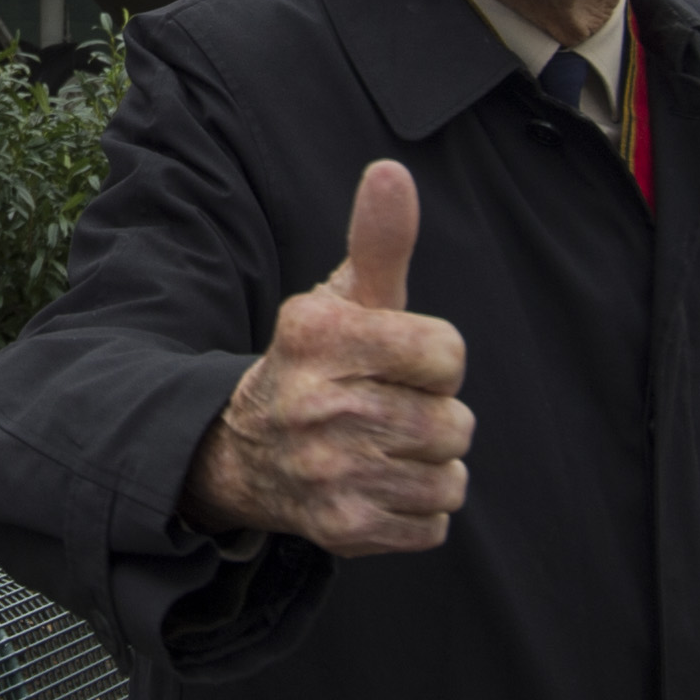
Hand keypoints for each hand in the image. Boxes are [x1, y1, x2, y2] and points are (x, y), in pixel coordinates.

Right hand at [181, 160, 473, 556]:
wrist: (245, 450)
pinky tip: (377, 485)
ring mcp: (329, 472)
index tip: (395, 361)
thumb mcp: (341, 299)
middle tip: (385, 409)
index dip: (434, 360)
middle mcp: (319, 405)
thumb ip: (377, 240)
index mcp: (319, 335)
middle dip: (433, 417)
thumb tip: (393, 171)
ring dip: (429, 466)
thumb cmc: (319, 363)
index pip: (448, 354)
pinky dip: (416, 510)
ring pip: (451, 477)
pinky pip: (433, 524)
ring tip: (383, 448)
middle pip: (453, 423)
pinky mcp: (342, 529)